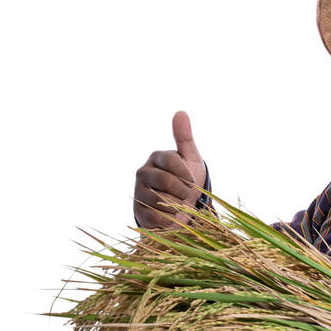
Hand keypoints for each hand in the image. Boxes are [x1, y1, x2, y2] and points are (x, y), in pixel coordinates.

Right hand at [133, 110, 206, 229]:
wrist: (182, 210)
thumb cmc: (187, 181)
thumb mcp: (190, 159)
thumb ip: (184, 138)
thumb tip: (180, 112)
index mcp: (156, 157)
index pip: (170, 159)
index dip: (185, 172)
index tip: (193, 181)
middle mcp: (143, 172)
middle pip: (165, 180)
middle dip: (182, 190)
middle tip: (187, 195)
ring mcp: (138, 191)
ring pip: (160, 199)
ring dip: (176, 205)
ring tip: (179, 205)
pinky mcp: (138, 211)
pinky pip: (155, 216)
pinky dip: (168, 219)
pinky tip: (171, 216)